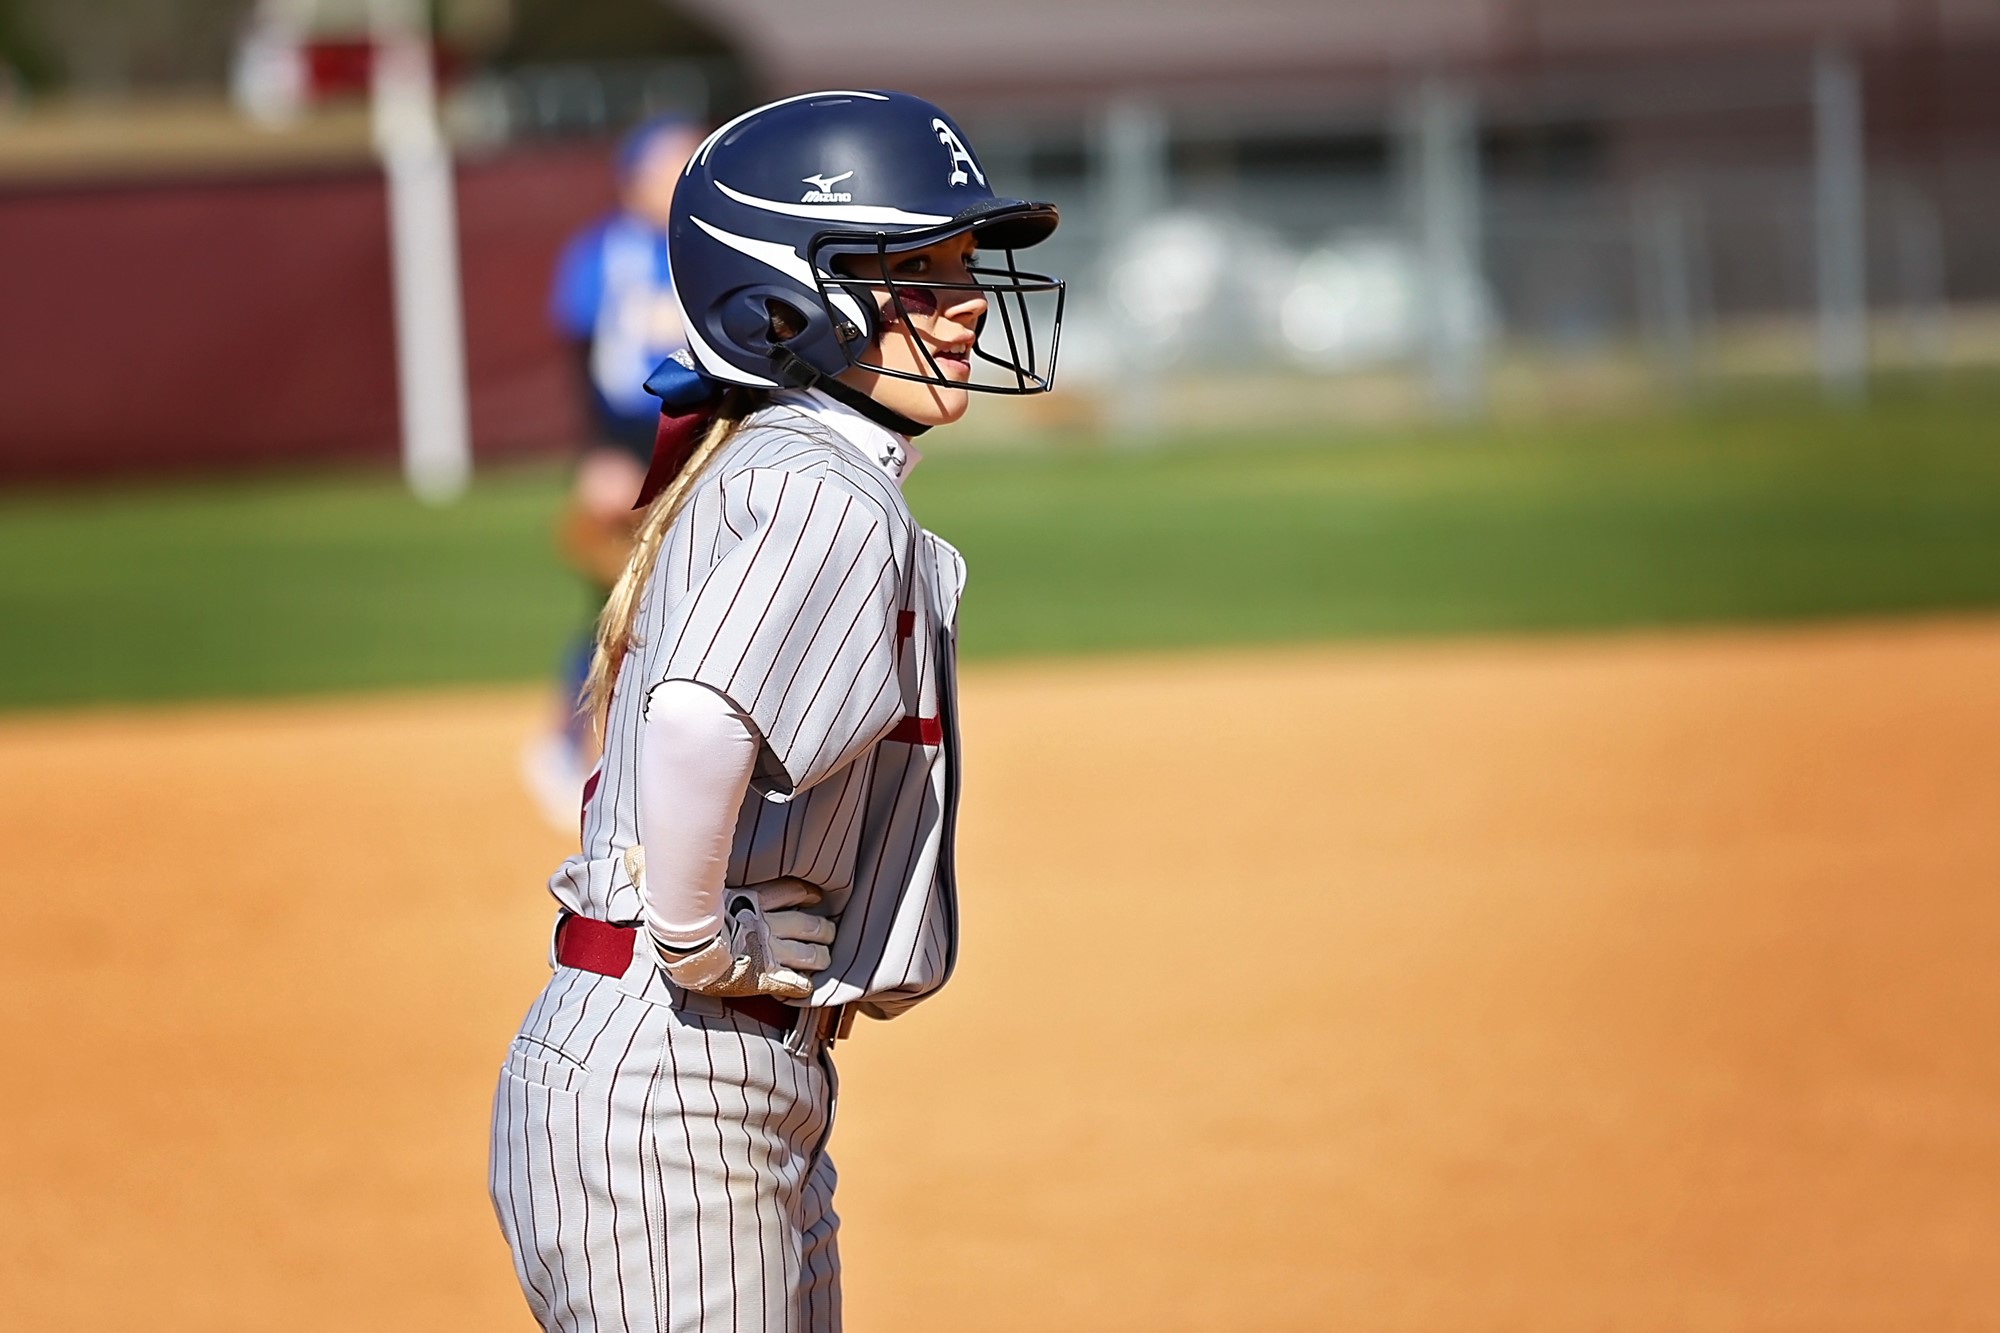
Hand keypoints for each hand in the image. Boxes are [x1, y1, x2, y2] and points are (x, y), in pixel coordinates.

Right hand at [648, 878, 836, 999]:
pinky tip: (807, 988)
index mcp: (750, 901)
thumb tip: (633, 854)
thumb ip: (658, 869)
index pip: (789, 891)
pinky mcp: (764, 976)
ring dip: (819, 955)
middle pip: (806, 923)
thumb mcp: (672, 885)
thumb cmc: (677, 918)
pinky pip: (792, 981)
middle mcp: (765, 924)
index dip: (806, 894)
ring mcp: (767, 950)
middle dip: (821, 928)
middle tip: (829, 932)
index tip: (816, 896)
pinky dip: (802, 985)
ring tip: (825, 957)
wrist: (682, 951)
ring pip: (807, 952)